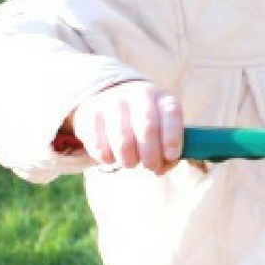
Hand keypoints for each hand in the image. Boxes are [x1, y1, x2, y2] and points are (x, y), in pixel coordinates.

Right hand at [65, 80, 183, 174]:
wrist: (109, 99)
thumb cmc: (146, 124)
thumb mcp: (163, 130)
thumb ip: (169, 152)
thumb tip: (160, 169)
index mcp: (162, 99)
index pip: (171, 113)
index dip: (173, 137)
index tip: (170, 156)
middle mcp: (138, 96)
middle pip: (147, 128)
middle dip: (151, 155)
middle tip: (150, 166)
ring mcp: (113, 102)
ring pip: (123, 142)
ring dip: (129, 160)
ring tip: (131, 162)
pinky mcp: (91, 114)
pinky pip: (100, 147)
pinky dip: (108, 159)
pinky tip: (113, 156)